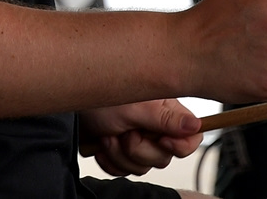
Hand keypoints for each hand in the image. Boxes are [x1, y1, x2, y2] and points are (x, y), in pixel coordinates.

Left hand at [79, 99, 201, 176]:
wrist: (70, 102)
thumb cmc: (101, 95)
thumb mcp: (136, 108)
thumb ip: (167, 119)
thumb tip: (196, 126)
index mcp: (166, 111)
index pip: (191, 138)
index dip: (180, 146)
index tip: (161, 140)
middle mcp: (155, 126)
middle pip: (164, 158)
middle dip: (140, 150)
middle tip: (126, 132)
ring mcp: (137, 140)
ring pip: (142, 167)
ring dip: (121, 154)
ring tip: (109, 134)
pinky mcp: (121, 151)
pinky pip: (123, 171)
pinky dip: (110, 161)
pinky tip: (102, 143)